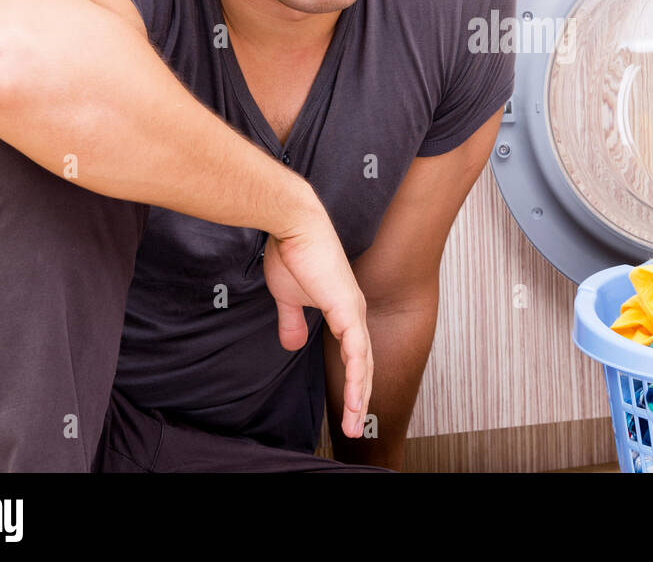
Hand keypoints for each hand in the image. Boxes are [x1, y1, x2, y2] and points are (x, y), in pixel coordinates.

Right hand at [262, 206, 372, 438]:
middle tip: (355, 427)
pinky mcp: (346, 308)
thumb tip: (291, 344)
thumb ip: (292, 322)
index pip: (354, 353)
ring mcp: (353, 310)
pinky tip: (358, 398)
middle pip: (364, 363)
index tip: (349, 408)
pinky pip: (356, 350)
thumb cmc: (291, 253)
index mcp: (342, 309)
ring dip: (361, 396)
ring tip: (356, 424)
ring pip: (364, 363)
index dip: (353, 381)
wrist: (292, 225)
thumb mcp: (288, 298)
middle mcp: (354, 312)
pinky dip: (358, 376)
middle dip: (361, 398)